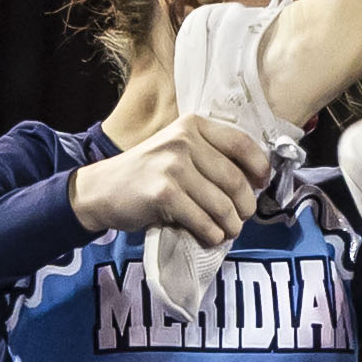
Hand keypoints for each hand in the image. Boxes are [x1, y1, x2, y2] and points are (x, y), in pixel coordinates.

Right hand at [68, 114, 270, 245]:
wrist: (100, 190)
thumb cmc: (148, 173)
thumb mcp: (178, 150)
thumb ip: (210, 155)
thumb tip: (255, 181)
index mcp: (193, 125)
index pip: (242, 144)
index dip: (259, 168)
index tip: (261, 185)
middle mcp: (184, 140)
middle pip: (235, 180)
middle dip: (245, 205)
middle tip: (243, 218)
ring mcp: (173, 166)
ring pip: (221, 204)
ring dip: (231, 224)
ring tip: (229, 231)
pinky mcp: (164, 193)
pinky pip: (202, 220)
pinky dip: (211, 234)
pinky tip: (210, 237)